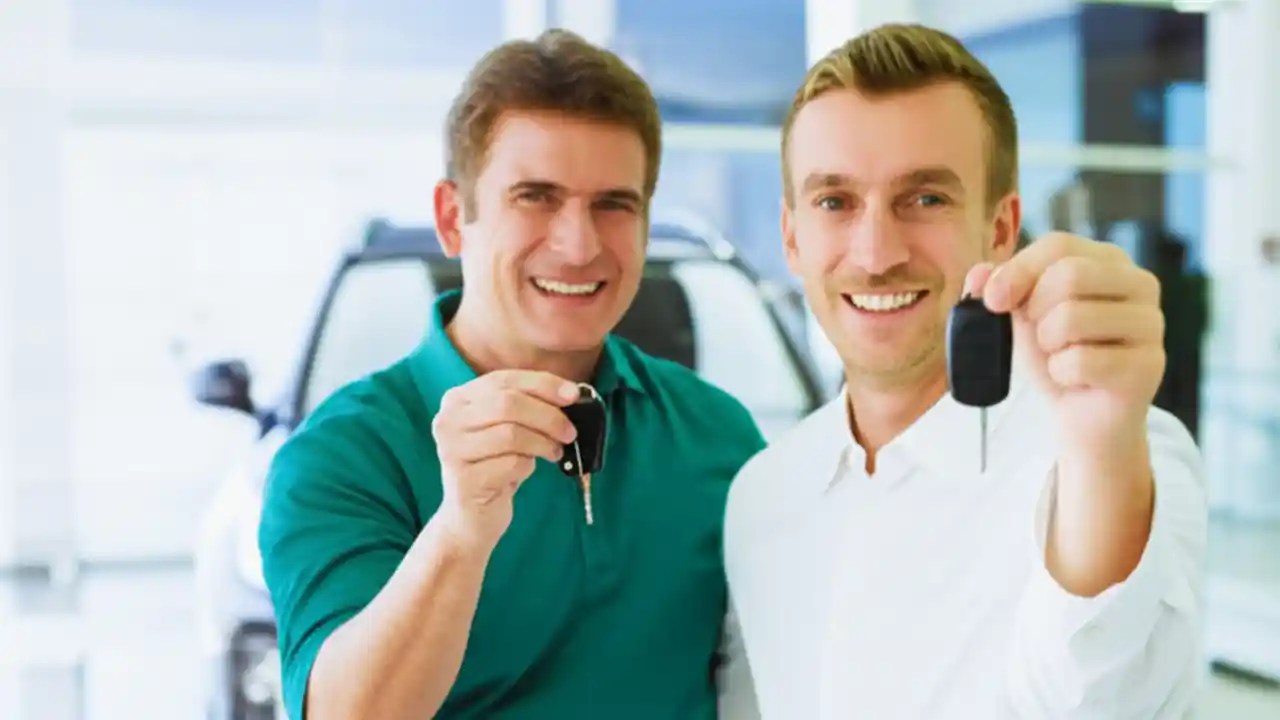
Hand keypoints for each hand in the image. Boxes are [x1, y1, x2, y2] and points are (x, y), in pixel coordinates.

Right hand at [431, 370, 579, 553]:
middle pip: (508, 404)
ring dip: (543, 442)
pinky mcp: (464, 479)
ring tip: (555, 452)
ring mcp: (452, 450)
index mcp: (457, 399)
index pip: (504, 379)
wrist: (471, 517)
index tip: (572, 394)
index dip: (542, 384)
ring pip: (511, 433)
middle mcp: (448, 420)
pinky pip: (511, 463)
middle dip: (548, 415)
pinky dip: (528, 465)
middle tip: (570, 431)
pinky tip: (528, 470)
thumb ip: (528, 405)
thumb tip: (570, 393)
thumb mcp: (507, 428)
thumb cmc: (495, 465)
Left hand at [966, 232, 1164, 449]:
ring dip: (1048, 345)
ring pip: (1073, 318)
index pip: (1059, 245)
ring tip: (1061, 355)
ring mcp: (1151, 324)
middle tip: (1040, 335)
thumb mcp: (1021, 313)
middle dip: (1036, 311)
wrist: (1082, 413)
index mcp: (1109, 261)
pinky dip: (1062, 374)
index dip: (1019, 269)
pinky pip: (1082, 361)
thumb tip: (979, 276)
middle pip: (1070, 275)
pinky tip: (1076, 379)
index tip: (993, 300)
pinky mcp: (1149, 365)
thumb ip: (999, 286)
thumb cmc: (1056, 353)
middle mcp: (1141, 284)